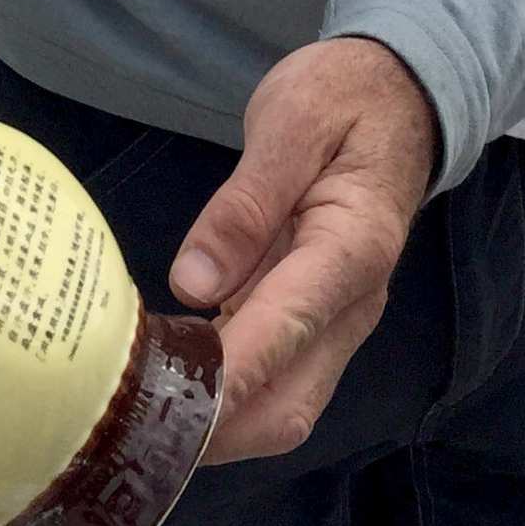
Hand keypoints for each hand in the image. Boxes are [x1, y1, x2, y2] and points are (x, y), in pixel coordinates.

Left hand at [170, 36, 439, 464]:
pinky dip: (223, 394)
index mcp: (352, 249)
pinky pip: (274, 378)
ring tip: (132, 409)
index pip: (285, 329)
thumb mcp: (290, 122)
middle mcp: (352, 305)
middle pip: (287, 403)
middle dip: (211, 429)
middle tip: (125, 424)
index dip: (226, 377)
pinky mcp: (316, 320)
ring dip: (213, 421)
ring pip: (281, 405)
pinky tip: (164, 377)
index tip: (163, 403)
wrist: (399, 96)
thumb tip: (192, 285)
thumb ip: (245, 203)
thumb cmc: (342, 97)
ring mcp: (337, 320)